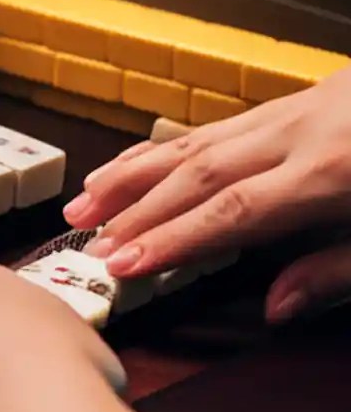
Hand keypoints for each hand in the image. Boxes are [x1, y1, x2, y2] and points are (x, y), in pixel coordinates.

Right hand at [68, 68, 350, 322]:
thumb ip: (336, 271)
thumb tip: (276, 308)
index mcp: (331, 174)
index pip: (231, 212)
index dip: (171, 238)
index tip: (120, 264)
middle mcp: (298, 136)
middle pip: (198, 175)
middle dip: (135, 211)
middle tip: (86, 242)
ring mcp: (291, 113)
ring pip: (195, 143)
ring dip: (133, 174)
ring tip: (85, 201)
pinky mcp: (290, 103)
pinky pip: (212, 126)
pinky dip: (165, 148)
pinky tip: (134, 162)